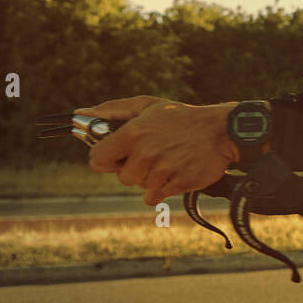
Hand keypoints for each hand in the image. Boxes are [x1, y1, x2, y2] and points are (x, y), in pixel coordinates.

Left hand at [80, 97, 239, 204]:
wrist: (222, 131)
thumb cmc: (182, 118)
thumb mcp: (147, 106)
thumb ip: (111, 110)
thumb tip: (79, 114)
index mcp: (133, 133)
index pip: (98, 160)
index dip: (108, 160)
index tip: (120, 156)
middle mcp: (145, 153)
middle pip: (123, 177)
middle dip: (135, 169)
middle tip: (154, 156)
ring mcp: (162, 170)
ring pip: (141, 187)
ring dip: (152, 179)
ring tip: (168, 162)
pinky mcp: (178, 184)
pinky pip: (155, 196)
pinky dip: (163, 189)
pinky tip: (175, 173)